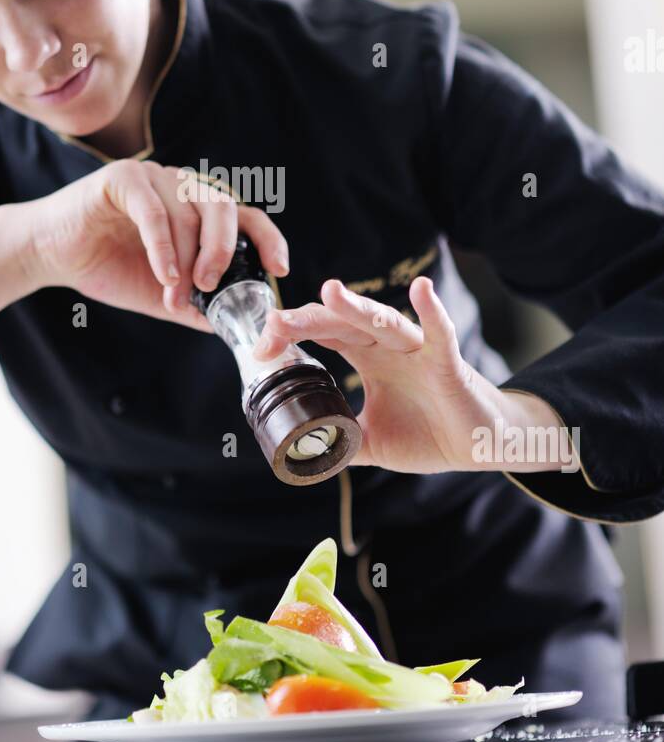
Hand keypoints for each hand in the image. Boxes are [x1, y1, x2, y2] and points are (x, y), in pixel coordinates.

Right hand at [23, 160, 288, 330]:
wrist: (51, 254)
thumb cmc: (108, 267)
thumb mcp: (162, 294)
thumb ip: (197, 307)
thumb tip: (234, 329)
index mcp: (197, 209)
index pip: (246, 216)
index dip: (268, 239)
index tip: (279, 269)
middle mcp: (181, 186)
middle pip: (223, 208)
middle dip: (224, 251)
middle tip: (212, 287)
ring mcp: (154, 178)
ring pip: (189, 211)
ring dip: (187, 259)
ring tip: (175, 295)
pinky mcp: (123, 179)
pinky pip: (154, 211)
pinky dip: (163, 247)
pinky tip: (163, 275)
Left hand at [251, 276, 567, 473]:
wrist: (479, 447)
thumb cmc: (430, 434)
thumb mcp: (372, 443)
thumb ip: (338, 441)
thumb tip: (300, 451)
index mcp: (367, 358)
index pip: (323, 334)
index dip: (291, 336)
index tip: (261, 350)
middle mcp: (388, 347)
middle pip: (342, 323)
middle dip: (308, 320)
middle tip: (274, 321)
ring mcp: (418, 351)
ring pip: (383, 322)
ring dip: (356, 307)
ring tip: (329, 291)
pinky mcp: (448, 363)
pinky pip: (440, 334)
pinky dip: (431, 312)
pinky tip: (421, 290)